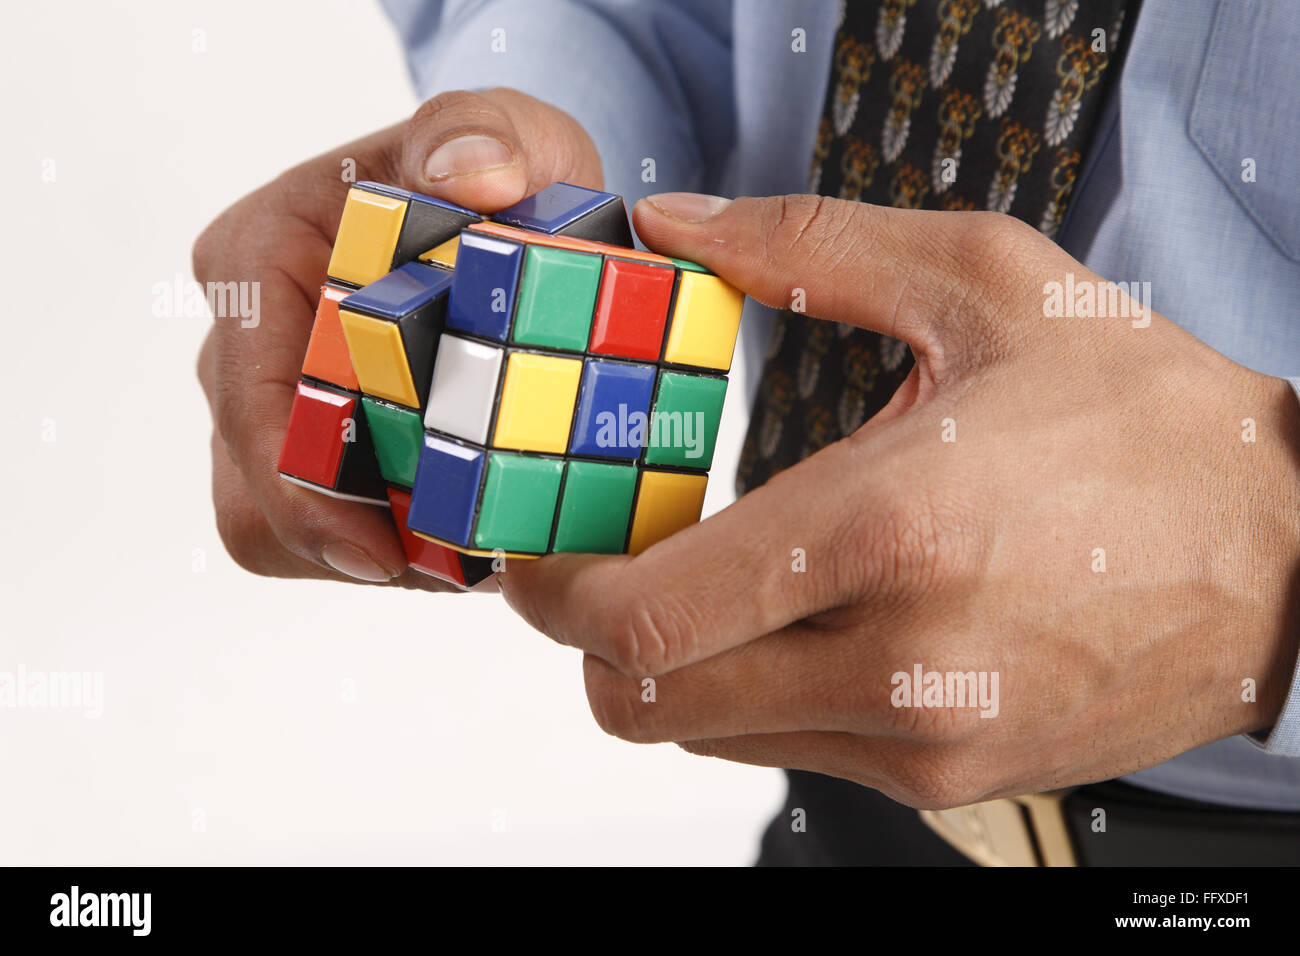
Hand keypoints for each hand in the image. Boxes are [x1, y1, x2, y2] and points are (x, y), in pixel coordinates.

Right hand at [193, 89, 600, 585]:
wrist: (512, 217)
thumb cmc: (499, 171)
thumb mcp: (515, 134)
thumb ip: (490, 135)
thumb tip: (472, 175)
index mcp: (259, 258)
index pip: (247, 395)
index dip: (300, 492)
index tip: (379, 554)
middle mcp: (244, 341)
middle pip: (254, 488)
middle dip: (352, 541)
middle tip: (463, 562)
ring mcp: (271, 403)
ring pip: (280, 529)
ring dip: (376, 554)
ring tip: (473, 550)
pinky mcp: (307, 448)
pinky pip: (323, 536)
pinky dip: (390, 547)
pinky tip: (460, 532)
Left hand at [499, 193, 1299, 807]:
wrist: (1287, 553)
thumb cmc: (1144, 421)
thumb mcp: (984, 285)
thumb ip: (809, 250)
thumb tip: (682, 226)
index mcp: (886, 529)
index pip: (645, 618)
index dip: (556, 594)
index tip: (538, 553)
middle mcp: (895, 658)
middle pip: (646, 702)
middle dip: (588, 640)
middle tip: (596, 567)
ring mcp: (921, 736)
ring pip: (705, 739)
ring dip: (667, 668)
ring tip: (702, 583)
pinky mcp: (947, 779)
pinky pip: (786, 754)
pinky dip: (749, 695)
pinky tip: (792, 622)